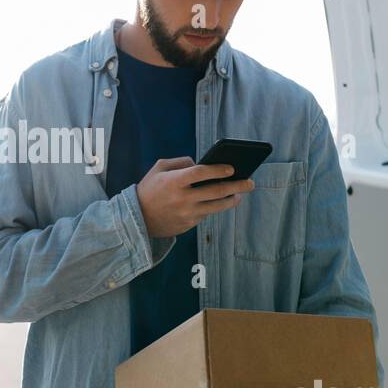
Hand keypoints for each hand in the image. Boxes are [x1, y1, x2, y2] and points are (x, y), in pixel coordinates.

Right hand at [135, 156, 253, 238]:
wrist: (136, 218)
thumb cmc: (149, 189)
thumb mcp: (159, 169)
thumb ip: (181, 162)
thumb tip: (201, 163)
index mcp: (174, 181)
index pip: (202, 172)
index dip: (219, 169)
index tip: (233, 168)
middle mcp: (182, 198)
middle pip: (217, 191)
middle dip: (238, 186)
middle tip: (251, 182)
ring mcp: (187, 214)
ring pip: (217, 207)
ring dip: (232, 200)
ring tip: (240, 195)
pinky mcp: (188, 225)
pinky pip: (206, 214)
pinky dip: (213, 207)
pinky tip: (220, 202)